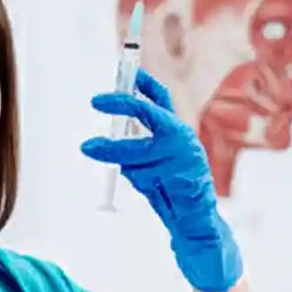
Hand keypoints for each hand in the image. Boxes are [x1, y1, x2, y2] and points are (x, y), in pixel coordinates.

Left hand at [80, 68, 243, 291]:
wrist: (194, 222)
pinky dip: (144, 182)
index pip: (160, 99)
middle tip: (96, 101)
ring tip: (144, 181)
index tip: (124, 70)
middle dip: (121, 105)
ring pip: (139, 151)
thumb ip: (133, 149)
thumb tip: (102, 141)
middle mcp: (183, 137)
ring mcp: (185, 155)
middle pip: (146, 113)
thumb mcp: (148, 165)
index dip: (143, 83)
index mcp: (176, 131)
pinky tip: (158, 190)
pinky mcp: (184, 175)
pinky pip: (148, 174)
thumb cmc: (170, 191)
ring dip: (128, 165)